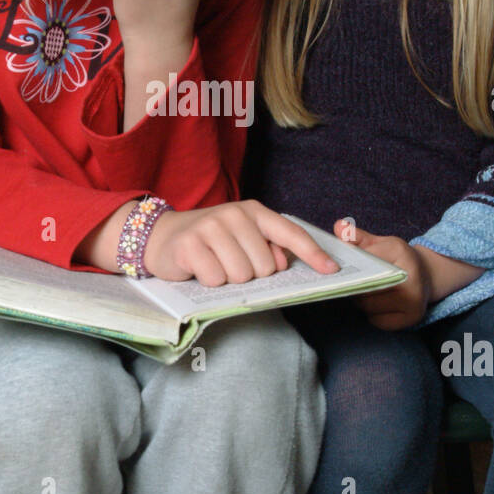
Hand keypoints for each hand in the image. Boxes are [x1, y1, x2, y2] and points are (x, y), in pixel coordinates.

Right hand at [145, 200, 340, 286]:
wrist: (162, 236)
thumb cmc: (209, 242)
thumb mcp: (242, 239)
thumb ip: (267, 248)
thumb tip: (283, 262)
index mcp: (254, 211)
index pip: (290, 233)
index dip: (313, 253)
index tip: (331, 270)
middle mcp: (235, 214)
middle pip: (265, 267)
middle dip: (251, 274)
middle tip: (231, 264)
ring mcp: (212, 227)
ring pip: (242, 275)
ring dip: (229, 279)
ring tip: (215, 265)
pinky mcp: (190, 244)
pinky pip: (216, 279)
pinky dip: (209, 282)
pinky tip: (199, 268)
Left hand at [334, 220, 430, 329]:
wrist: (427, 275)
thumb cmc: (400, 258)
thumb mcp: (381, 243)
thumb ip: (358, 237)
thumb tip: (338, 227)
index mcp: (403, 256)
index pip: (367, 264)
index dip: (352, 268)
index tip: (339, 268)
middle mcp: (412, 282)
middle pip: (367, 289)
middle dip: (354, 286)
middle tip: (349, 281)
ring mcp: (414, 303)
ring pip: (369, 307)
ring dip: (361, 301)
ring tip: (363, 290)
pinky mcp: (411, 320)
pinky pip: (377, 321)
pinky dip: (371, 314)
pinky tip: (375, 303)